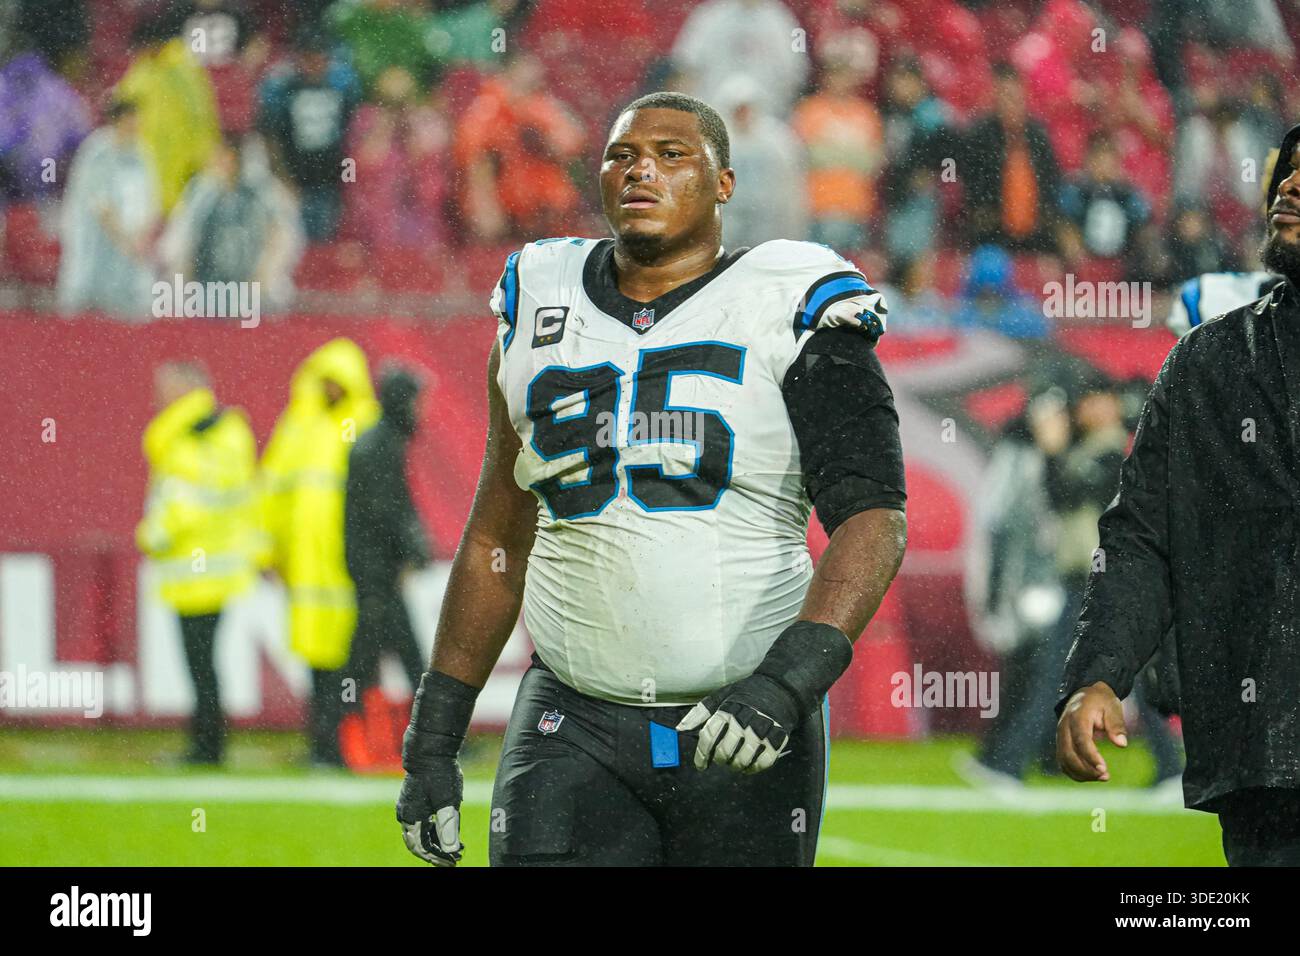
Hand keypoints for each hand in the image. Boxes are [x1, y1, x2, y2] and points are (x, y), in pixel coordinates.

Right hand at [395, 751, 463, 865]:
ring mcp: (407, 807)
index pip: (423, 848)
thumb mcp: (448, 802)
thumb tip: (451, 850)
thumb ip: (448, 827)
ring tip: (453, 848)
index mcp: (412, 818)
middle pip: (418, 844)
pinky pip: (419, 823)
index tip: (453, 861)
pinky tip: (445, 831)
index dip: (438, 857)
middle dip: (435, 854)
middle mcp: (405, 815)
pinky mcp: (412, 801)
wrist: (430, 750)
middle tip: (453, 859)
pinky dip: (431, 830)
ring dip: (434, 843)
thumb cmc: (440, 774)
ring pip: (419, 834)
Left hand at [676, 673, 800, 773]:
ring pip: (743, 759)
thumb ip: (700, 712)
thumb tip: (680, 728)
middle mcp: (742, 721)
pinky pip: (764, 762)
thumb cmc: (745, 694)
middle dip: (720, 760)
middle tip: (722, 760)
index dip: (701, 755)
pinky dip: (755, 769)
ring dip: (736, 766)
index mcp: (726, 710)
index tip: (701, 766)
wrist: (778, 689)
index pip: (708, 737)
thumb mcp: (721, 697)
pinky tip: (750, 767)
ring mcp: (761, 730)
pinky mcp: (777, 738)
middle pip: (724, 751)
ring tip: (735, 764)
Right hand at [1056, 681, 1127, 781]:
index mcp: (1077, 716)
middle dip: (1086, 769)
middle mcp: (1064, 727)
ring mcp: (1060, 736)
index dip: (1091, 756)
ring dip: (1081, 773)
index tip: (1104, 769)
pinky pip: (1063, 762)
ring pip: (1064, 760)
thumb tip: (1122, 744)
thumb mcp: (1112, 706)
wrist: (1083, 694)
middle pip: (1069, 753)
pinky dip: (1075, 773)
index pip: (1081, 740)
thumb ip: (1116, 724)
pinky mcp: (1061, 744)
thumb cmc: (1100, 701)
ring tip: (1102, 777)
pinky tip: (1090, 776)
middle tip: (1105, 776)